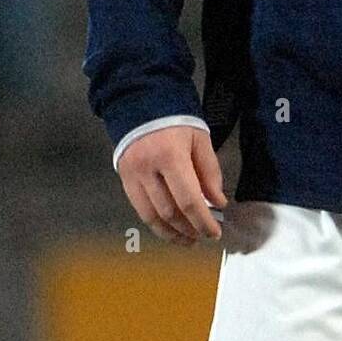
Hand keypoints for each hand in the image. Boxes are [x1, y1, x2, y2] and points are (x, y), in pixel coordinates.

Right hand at [117, 126, 227, 244]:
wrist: (142, 101)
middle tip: (202, 236)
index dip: (202, 221)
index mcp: (170, 155)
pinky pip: (139, 209)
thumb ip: (210, 171)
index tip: (214, 232)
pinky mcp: (123, 178)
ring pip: (151, 216)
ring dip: (171, 232)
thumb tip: (218, 202)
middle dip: (188, 228)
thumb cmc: (175, 117)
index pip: (188, 200)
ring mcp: (132, 174)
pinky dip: (155, 223)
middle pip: (169, 212)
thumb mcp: (200, 138)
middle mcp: (147, 168)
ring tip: (187, 239)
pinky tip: (169, 228)